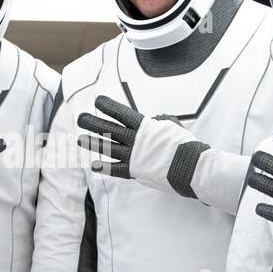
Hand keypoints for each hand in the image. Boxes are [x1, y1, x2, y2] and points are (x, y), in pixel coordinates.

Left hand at [77, 95, 211, 198]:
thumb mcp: (172, 125)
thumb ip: (158, 121)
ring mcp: (135, 156)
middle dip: (93, 123)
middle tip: (81, 118)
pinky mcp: (136, 171)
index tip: (98, 100)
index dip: (109, 106)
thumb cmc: (185, 145)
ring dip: (93, 143)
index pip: (122, 113)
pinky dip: (105, 168)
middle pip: (110, 129)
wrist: (192, 167)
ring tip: (80, 139)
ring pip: (109, 148)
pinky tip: (93, 165)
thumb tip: (152, 121)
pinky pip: (117, 169)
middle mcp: (136, 140)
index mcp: (145, 126)